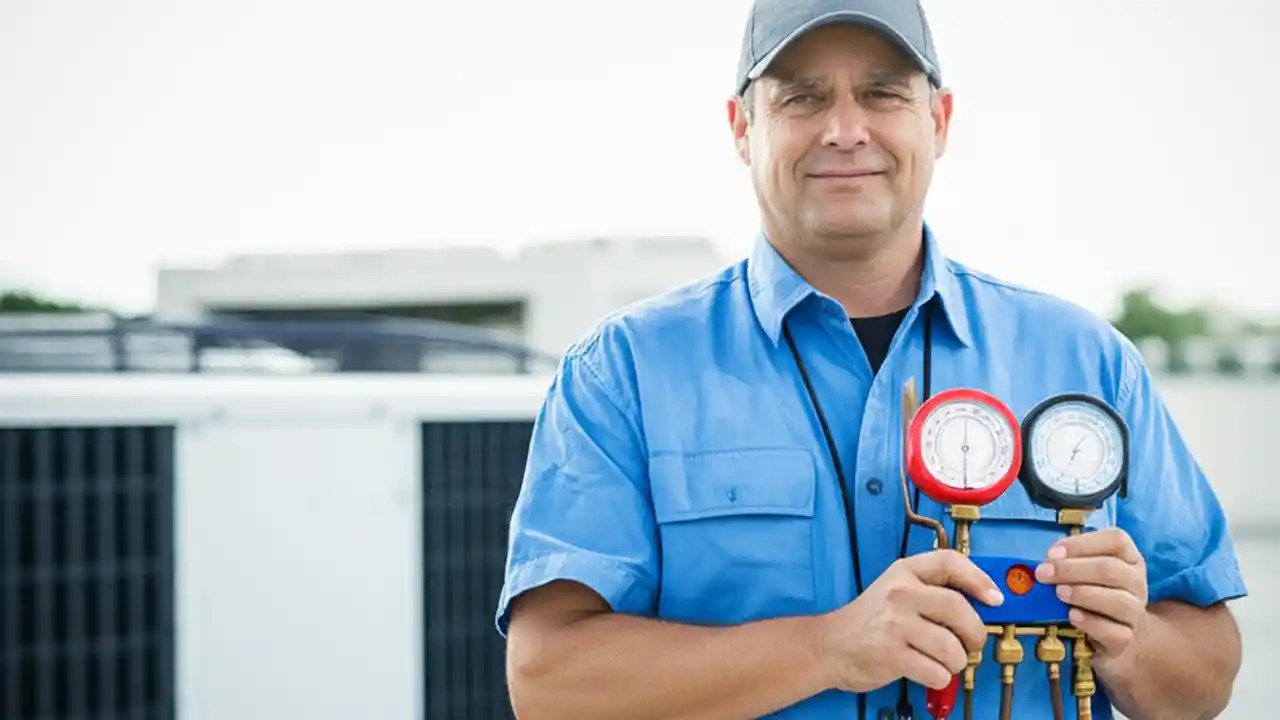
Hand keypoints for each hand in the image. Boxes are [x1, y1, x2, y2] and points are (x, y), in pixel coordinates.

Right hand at [818, 550, 1004, 693]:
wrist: (829, 646)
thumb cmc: (870, 621)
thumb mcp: (895, 590)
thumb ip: (931, 590)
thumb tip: (983, 603)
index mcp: (904, 572)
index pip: (949, 562)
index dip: (979, 578)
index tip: (994, 599)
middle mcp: (900, 593)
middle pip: (959, 610)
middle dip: (975, 634)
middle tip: (971, 644)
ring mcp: (895, 624)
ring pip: (952, 649)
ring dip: (955, 662)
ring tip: (942, 661)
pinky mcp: (891, 655)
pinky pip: (937, 673)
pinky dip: (939, 679)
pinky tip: (926, 672)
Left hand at [1035, 528, 1149, 662]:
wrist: (1118, 635)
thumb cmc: (1094, 593)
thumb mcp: (1085, 571)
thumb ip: (1070, 560)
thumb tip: (1048, 559)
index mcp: (1128, 558)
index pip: (1116, 540)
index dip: (1082, 544)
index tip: (1052, 553)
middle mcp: (1136, 582)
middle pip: (1111, 569)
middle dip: (1072, 569)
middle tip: (1043, 573)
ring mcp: (1135, 612)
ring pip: (1119, 601)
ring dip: (1084, 594)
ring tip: (1059, 593)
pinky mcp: (1127, 639)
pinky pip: (1115, 632)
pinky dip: (1092, 623)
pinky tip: (1072, 616)